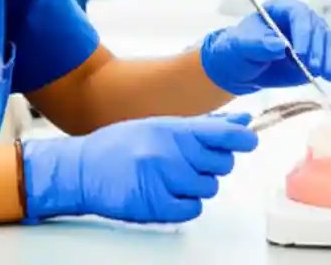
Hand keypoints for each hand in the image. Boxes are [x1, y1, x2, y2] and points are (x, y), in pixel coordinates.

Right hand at [21, 113, 257, 223]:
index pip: (221, 133)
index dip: (241, 139)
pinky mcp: (155, 204)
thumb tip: (240, 123)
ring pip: (208, 187)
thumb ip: (202, 127)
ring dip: (195, 186)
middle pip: (220, 164)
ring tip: (171, 178)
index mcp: (171, 128)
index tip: (248, 141)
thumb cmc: (120, 146)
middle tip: (188, 163)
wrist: (82, 169)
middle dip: (210, 165)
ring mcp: (162, 178)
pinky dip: (185, 204)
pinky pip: (192, 208)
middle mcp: (169, 151)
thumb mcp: (160, 126)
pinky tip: (167, 193)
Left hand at [200, 0, 330, 94]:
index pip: (298, 14)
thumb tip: (279, 45)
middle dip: (319, 50)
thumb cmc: (237, 51)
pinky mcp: (317, 53)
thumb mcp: (241, 46)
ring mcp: (310, 36)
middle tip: (315, 69)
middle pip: (317, 28)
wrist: (241, 68)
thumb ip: (259, 45)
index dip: (303, 33)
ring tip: (329, 75)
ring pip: (329, 41)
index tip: (300, 54)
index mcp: (280, 7)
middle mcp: (299, 18)